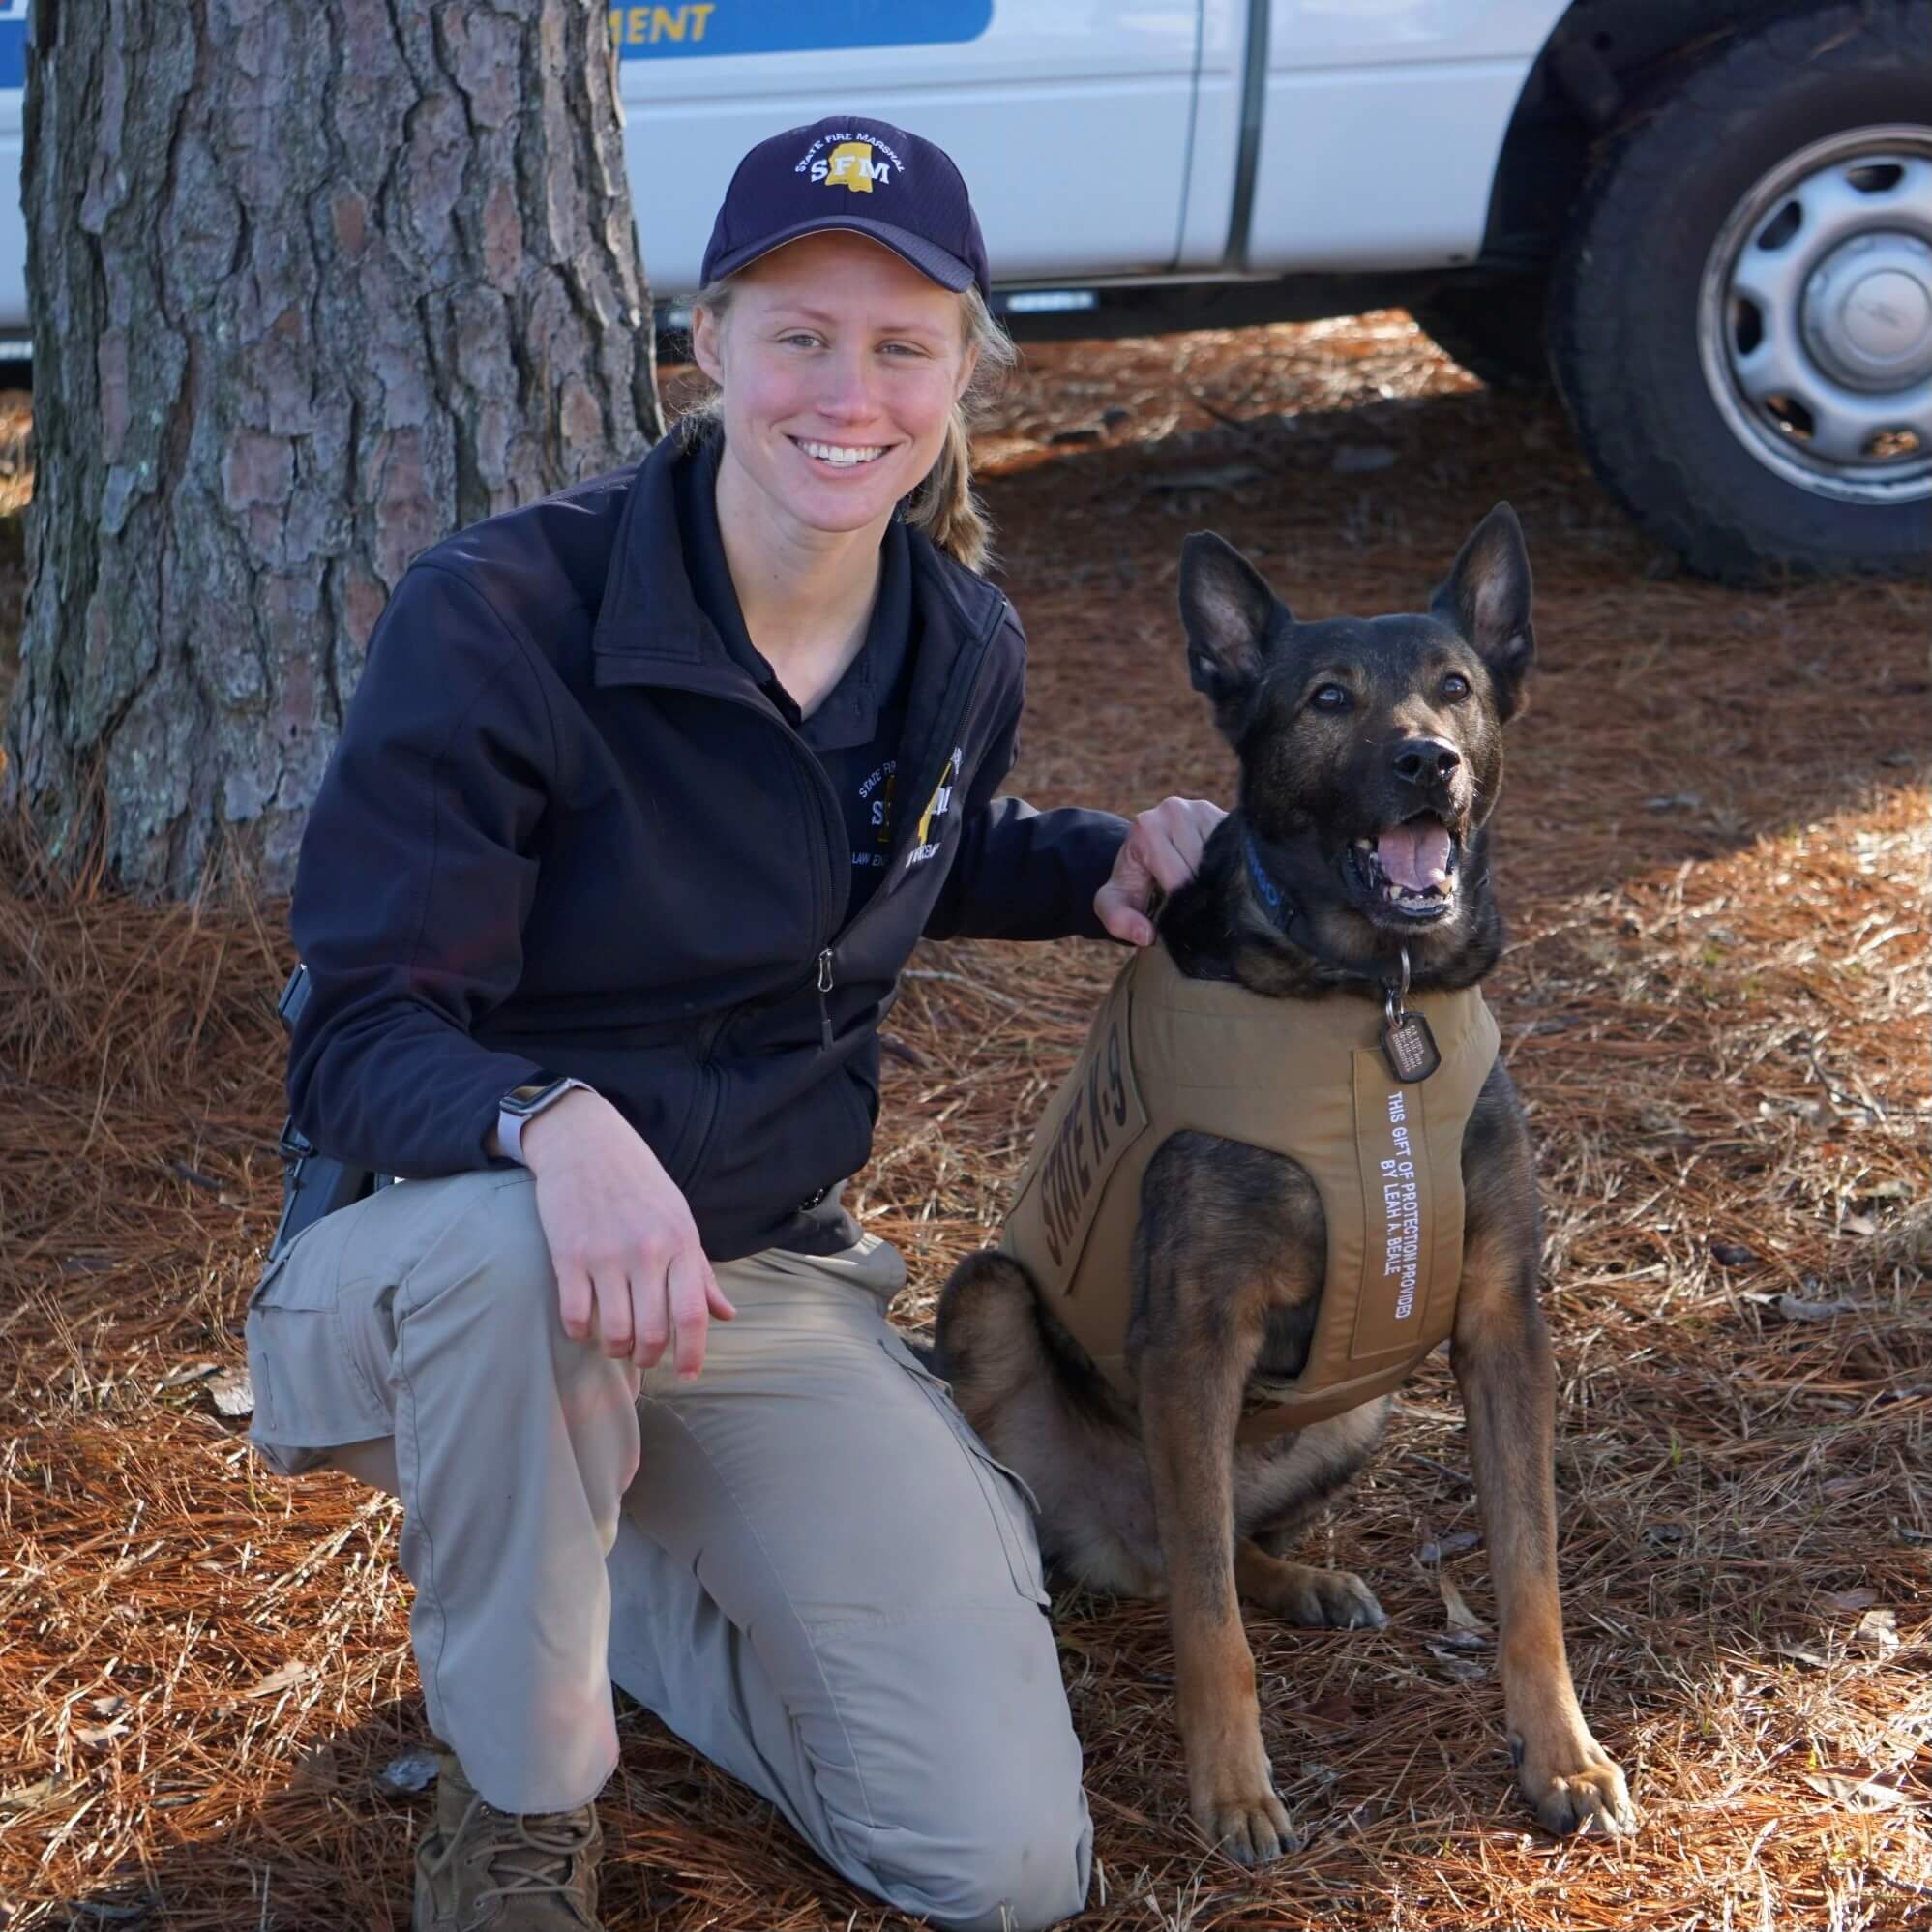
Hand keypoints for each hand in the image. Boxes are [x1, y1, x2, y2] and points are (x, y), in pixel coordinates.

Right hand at [520, 1089, 734, 1377]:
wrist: (585, 1142)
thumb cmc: (638, 1183)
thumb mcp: (678, 1219)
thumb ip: (699, 1271)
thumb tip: (726, 1314)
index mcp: (680, 1242)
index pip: (692, 1313)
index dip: (692, 1353)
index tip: (687, 1374)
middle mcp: (647, 1251)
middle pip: (652, 1332)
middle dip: (649, 1358)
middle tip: (644, 1357)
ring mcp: (606, 1255)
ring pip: (613, 1332)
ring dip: (615, 1350)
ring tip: (615, 1343)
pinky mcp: (568, 1255)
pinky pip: (575, 1315)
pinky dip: (580, 1332)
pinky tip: (584, 1326)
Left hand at [1094, 796, 1226, 945]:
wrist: (1144, 855)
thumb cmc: (1132, 883)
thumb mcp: (1114, 903)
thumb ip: (1118, 921)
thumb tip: (1146, 935)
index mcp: (1146, 829)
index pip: (1178, 877)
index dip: (1184, 904)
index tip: (1184, 919)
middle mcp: (1173, 810)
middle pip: (1202, 866)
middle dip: (1203, 892)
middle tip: (1201, 910)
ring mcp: (1201, 808)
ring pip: (1223, 857)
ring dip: (1220, 880)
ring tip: (1212, 894)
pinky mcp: (1223, 813)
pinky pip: (1239, 847)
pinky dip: (1234, 867)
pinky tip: (1225, 880)